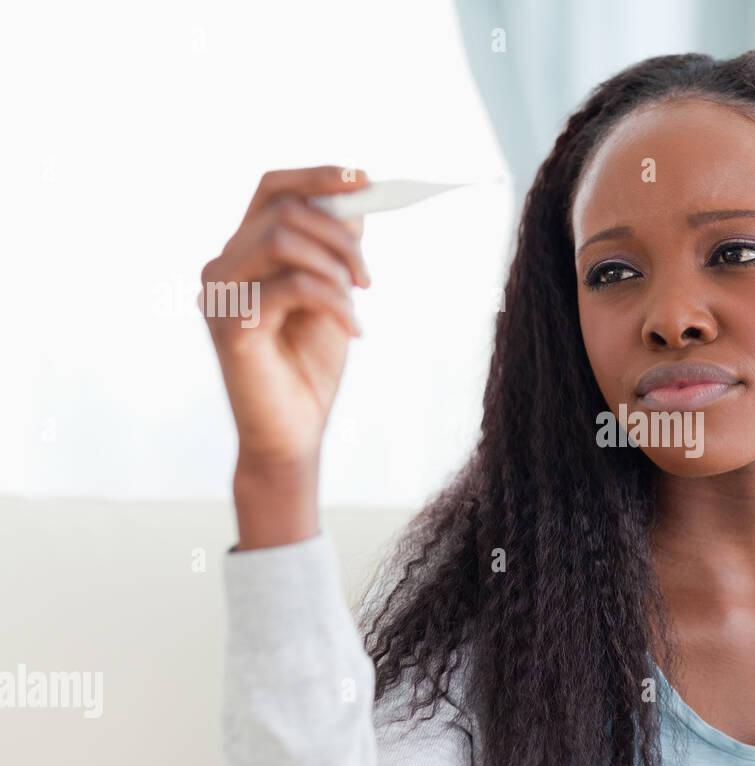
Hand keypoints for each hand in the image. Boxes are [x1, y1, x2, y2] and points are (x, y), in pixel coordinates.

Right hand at [200, 165, 370, 466]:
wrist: (293, 433)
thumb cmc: (309, 366)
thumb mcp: (331, 294)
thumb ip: (335, 248)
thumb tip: (355, 196)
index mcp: (243, 253)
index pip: (272, 189)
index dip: (317, 176)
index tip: (362, 180)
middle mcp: (222, 267)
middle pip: (284, 210)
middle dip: (340, 236)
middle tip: (367, 279)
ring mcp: (220, 294)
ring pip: (283, 239)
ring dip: (335, 266)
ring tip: (356, 302)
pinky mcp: (231, 325)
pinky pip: (292, 286)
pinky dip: (334, 302)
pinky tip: (353, 330)